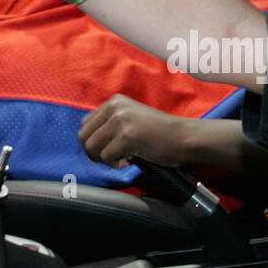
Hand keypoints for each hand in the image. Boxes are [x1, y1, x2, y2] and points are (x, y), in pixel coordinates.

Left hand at [78, 94, 192, 168]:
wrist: (184, 137)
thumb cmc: (160, 134)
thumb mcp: (131, 118)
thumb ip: (110, 123)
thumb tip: (86, 141)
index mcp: (114, 101)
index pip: (85, 124)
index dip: (94, 142)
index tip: (111, 148)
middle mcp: (115, 107)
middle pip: (83, 137)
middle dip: (96, 153)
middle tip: (114, 157)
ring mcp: (120, 120)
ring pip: (91, 148)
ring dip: (105, 160)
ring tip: (124, 158)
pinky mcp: (126, 136)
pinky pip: (106, 158)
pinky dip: (117, 165)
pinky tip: (132, 160)